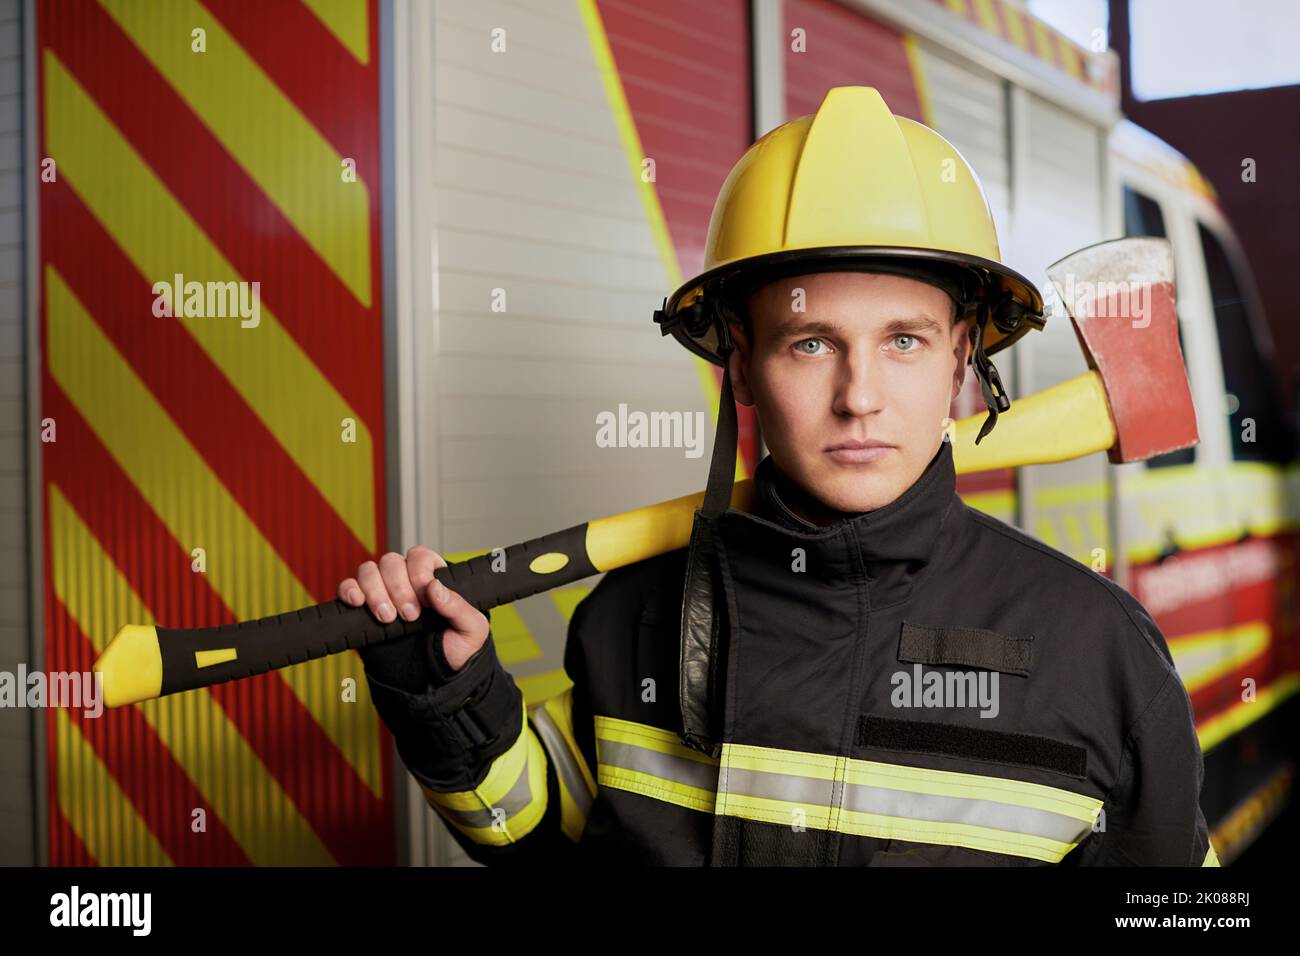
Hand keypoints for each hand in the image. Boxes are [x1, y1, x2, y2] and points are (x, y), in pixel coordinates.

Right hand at [339, 546, 488, 673]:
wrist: (432, 681)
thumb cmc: (455, 651)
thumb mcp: (471, 631)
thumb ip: (459, 607)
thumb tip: (435, 587)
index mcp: (433, 578)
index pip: (419, 556)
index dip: (419, 574)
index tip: (426, 599)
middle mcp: (405, 580)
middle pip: (391, 561)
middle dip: (398, 588)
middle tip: (409, 616)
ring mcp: (382, 592)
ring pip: (368, 570)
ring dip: (376, 591)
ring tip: (387, 618)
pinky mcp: (362, 609)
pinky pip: (348, 587)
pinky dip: (349, 590)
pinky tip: (357, 602)